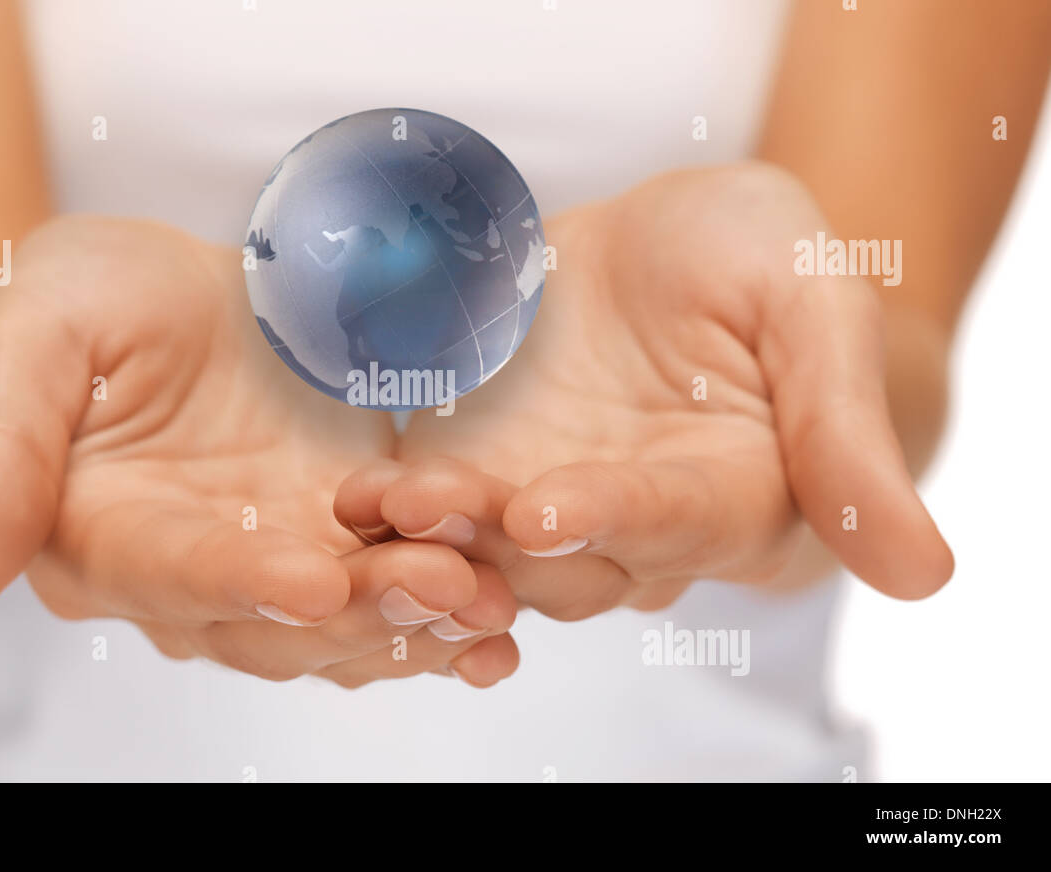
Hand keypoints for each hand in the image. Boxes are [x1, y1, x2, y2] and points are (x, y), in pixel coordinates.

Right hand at [0, 215, 518, 686]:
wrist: (145, 304)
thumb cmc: (71, 312)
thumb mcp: (28, 349)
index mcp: (108, 541)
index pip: (174, 575)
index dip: (239, 580)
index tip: (308, 578)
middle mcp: (198, 577)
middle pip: (282, 617)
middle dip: (363, 608)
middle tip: (441, 587)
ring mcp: (279, 558)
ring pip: (353, 616)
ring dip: (423, 615)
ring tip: (493, 606)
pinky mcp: (347, 531)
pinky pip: (400, 578)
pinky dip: (452, 596)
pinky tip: (509, 607)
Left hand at [335, 164, 952, 619]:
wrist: (677, 244)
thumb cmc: (762, 264)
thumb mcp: (814, 305)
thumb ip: (850, 429)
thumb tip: (924, 574)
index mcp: (729, 494)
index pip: (671, 519)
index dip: (612, 515)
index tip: (549, 511)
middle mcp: (633, 522)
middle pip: (562, 556)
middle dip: (488, 541)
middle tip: (418, 512)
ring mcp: (548, 501)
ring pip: (485, 550)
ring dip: (424, 538)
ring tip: (364, 504)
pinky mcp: (481, 471)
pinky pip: (433, 510)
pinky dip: (391, 510)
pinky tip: (343, 494)